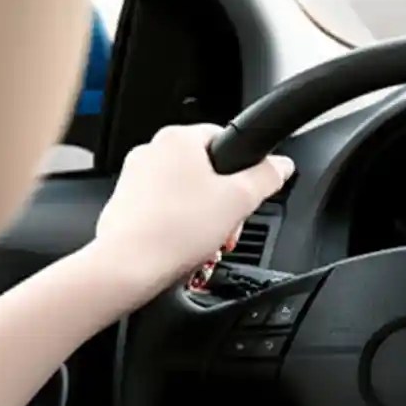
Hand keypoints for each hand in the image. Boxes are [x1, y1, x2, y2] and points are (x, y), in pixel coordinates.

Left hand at [94, 124, 293, 303]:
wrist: (127, 267)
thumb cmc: (175, 230)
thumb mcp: (240, 200)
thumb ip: (266, 176)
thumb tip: (281, 165)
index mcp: (178, 138)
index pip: (224, 138)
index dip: (242, 169)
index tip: (247, 195)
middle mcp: (151, 151)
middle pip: (205, 169)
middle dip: (222, 200)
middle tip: (228, 225)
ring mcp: (133, 178)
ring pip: (184, 191)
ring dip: (203, 215)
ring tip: (207, 241)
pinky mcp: (124, 205)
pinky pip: (162, 209)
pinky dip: (178, 225)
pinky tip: (184, 246)